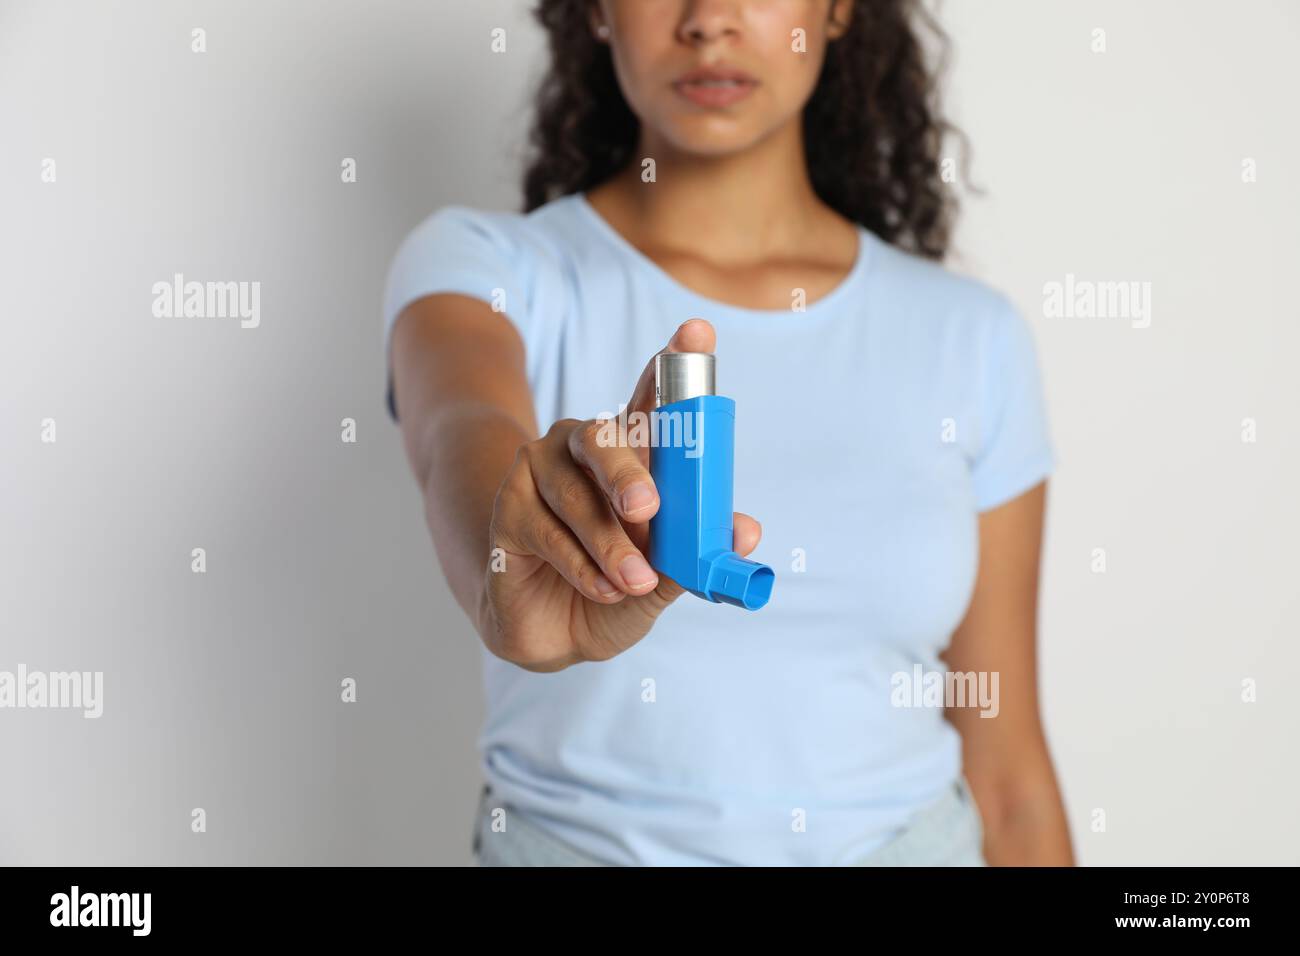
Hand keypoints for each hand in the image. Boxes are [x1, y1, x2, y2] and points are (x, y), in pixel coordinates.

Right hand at [480, 319, 762, 671]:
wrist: (557, 636)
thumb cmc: (617, 588)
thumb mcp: (666, 574)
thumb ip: (699, 549)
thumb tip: (745, 531)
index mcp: (631, 452)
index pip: (653, 398)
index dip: (675, 362)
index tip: (696, 333)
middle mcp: (582, 448)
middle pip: (604, 437)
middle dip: (627, 473)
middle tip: (647, 510)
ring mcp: (539, 472)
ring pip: (577, 496)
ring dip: (610, 545)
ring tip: (635, 581)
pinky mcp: (509, 510)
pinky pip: (548, 532)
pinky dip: (582, 566)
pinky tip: (603, 589)